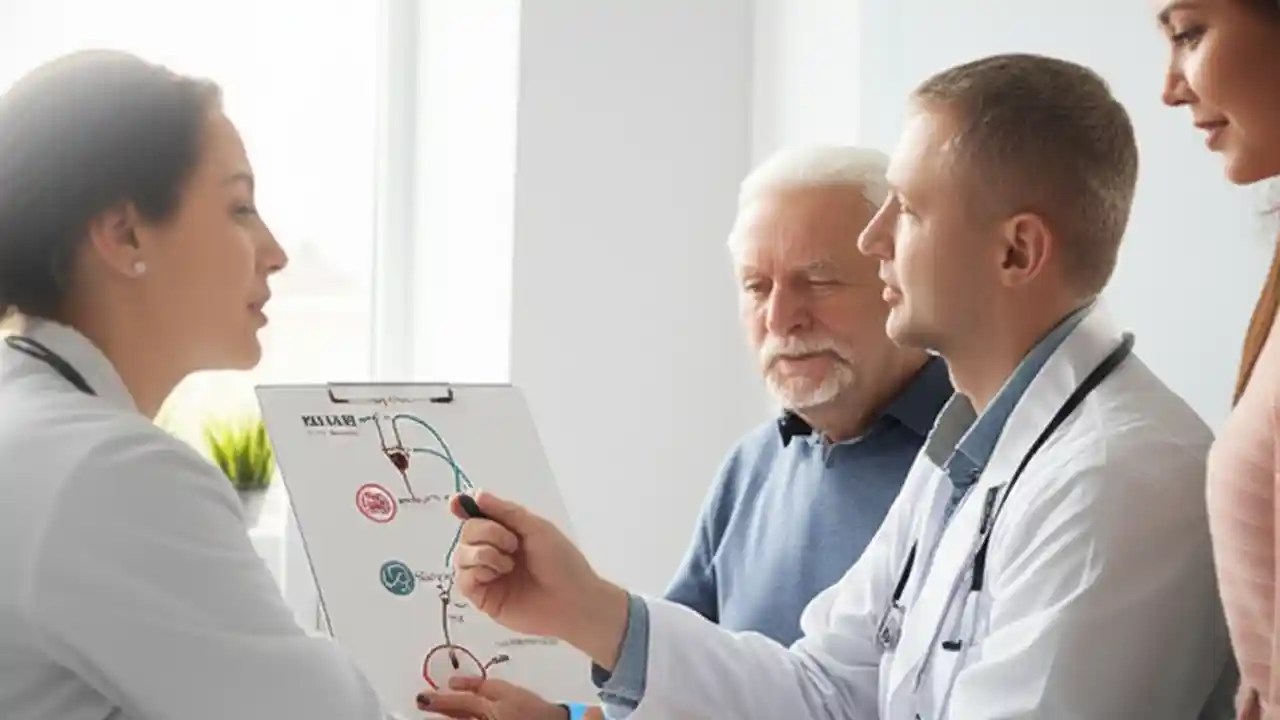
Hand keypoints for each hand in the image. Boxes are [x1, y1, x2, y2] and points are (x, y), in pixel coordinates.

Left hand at [416, 676, 566, 719]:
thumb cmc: (531, 708)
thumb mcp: (507, 690)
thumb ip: (480, 686)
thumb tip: (454, 682)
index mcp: (491, 710)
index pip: (461, 703)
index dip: (440, 700)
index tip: (421, 697)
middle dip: (437, 712)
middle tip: (421, 703)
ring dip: (445, 718)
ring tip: (431, 713)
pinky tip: (450, 718)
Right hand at [450, 490, 629, 667]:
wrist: (571, 599)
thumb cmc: (560, 561)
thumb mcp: (536, 528)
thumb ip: (505, 511)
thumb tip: (476, 494)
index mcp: (506, 533)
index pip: (477, 517)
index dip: (463, 509)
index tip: (456, 504)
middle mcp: (493, 552)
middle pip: (467, 532)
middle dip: (486, 532)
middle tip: (512, 543)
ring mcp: (486, 576)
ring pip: (461, 555)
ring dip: (484, 553)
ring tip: (509, 564)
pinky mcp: (482, 598)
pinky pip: (463, 579)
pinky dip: (478, 571)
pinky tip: (498, 574)